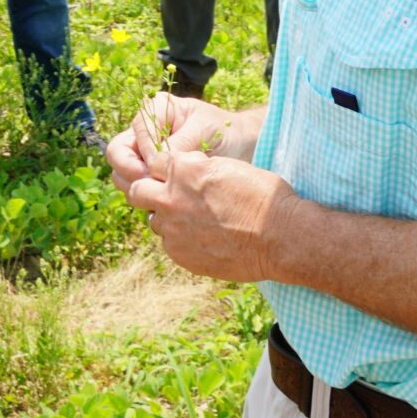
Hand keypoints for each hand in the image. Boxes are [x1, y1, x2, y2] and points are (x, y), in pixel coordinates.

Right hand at [108, 91, 232, 187]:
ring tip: (161, 193)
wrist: (241, 146)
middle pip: (118, 154)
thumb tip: (156, 165)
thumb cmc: (224, 131)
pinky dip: (146, 197)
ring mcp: (144, 155)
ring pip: (122, 174)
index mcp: (154, 110)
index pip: (136, 133)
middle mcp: (144, 132)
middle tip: (154, 184)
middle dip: (131, 172)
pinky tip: (166, 202)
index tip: (162, 168)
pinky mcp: (151, 176)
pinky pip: (137, 188)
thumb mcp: (204, 131)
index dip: (146, 153)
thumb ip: (179, 144)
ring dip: (137, 186)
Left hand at [127, 148, 295, 284]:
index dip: (165, 168)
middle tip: (167, 195)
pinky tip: (205, 239)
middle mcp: (170, 199)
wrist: (279, 237)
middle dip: (147, 190)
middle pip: (137, 191)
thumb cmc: (261, 196)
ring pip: (154, 220)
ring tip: (195, 221)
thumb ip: (196, 167)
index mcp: (182, 171)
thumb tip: (182, 168)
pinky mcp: (180, 255)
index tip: (174, 174)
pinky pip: (170, 243)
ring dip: (167, 218)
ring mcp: (172, 230)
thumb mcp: (227, 166)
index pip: (154, 162)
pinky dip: (181, 240)